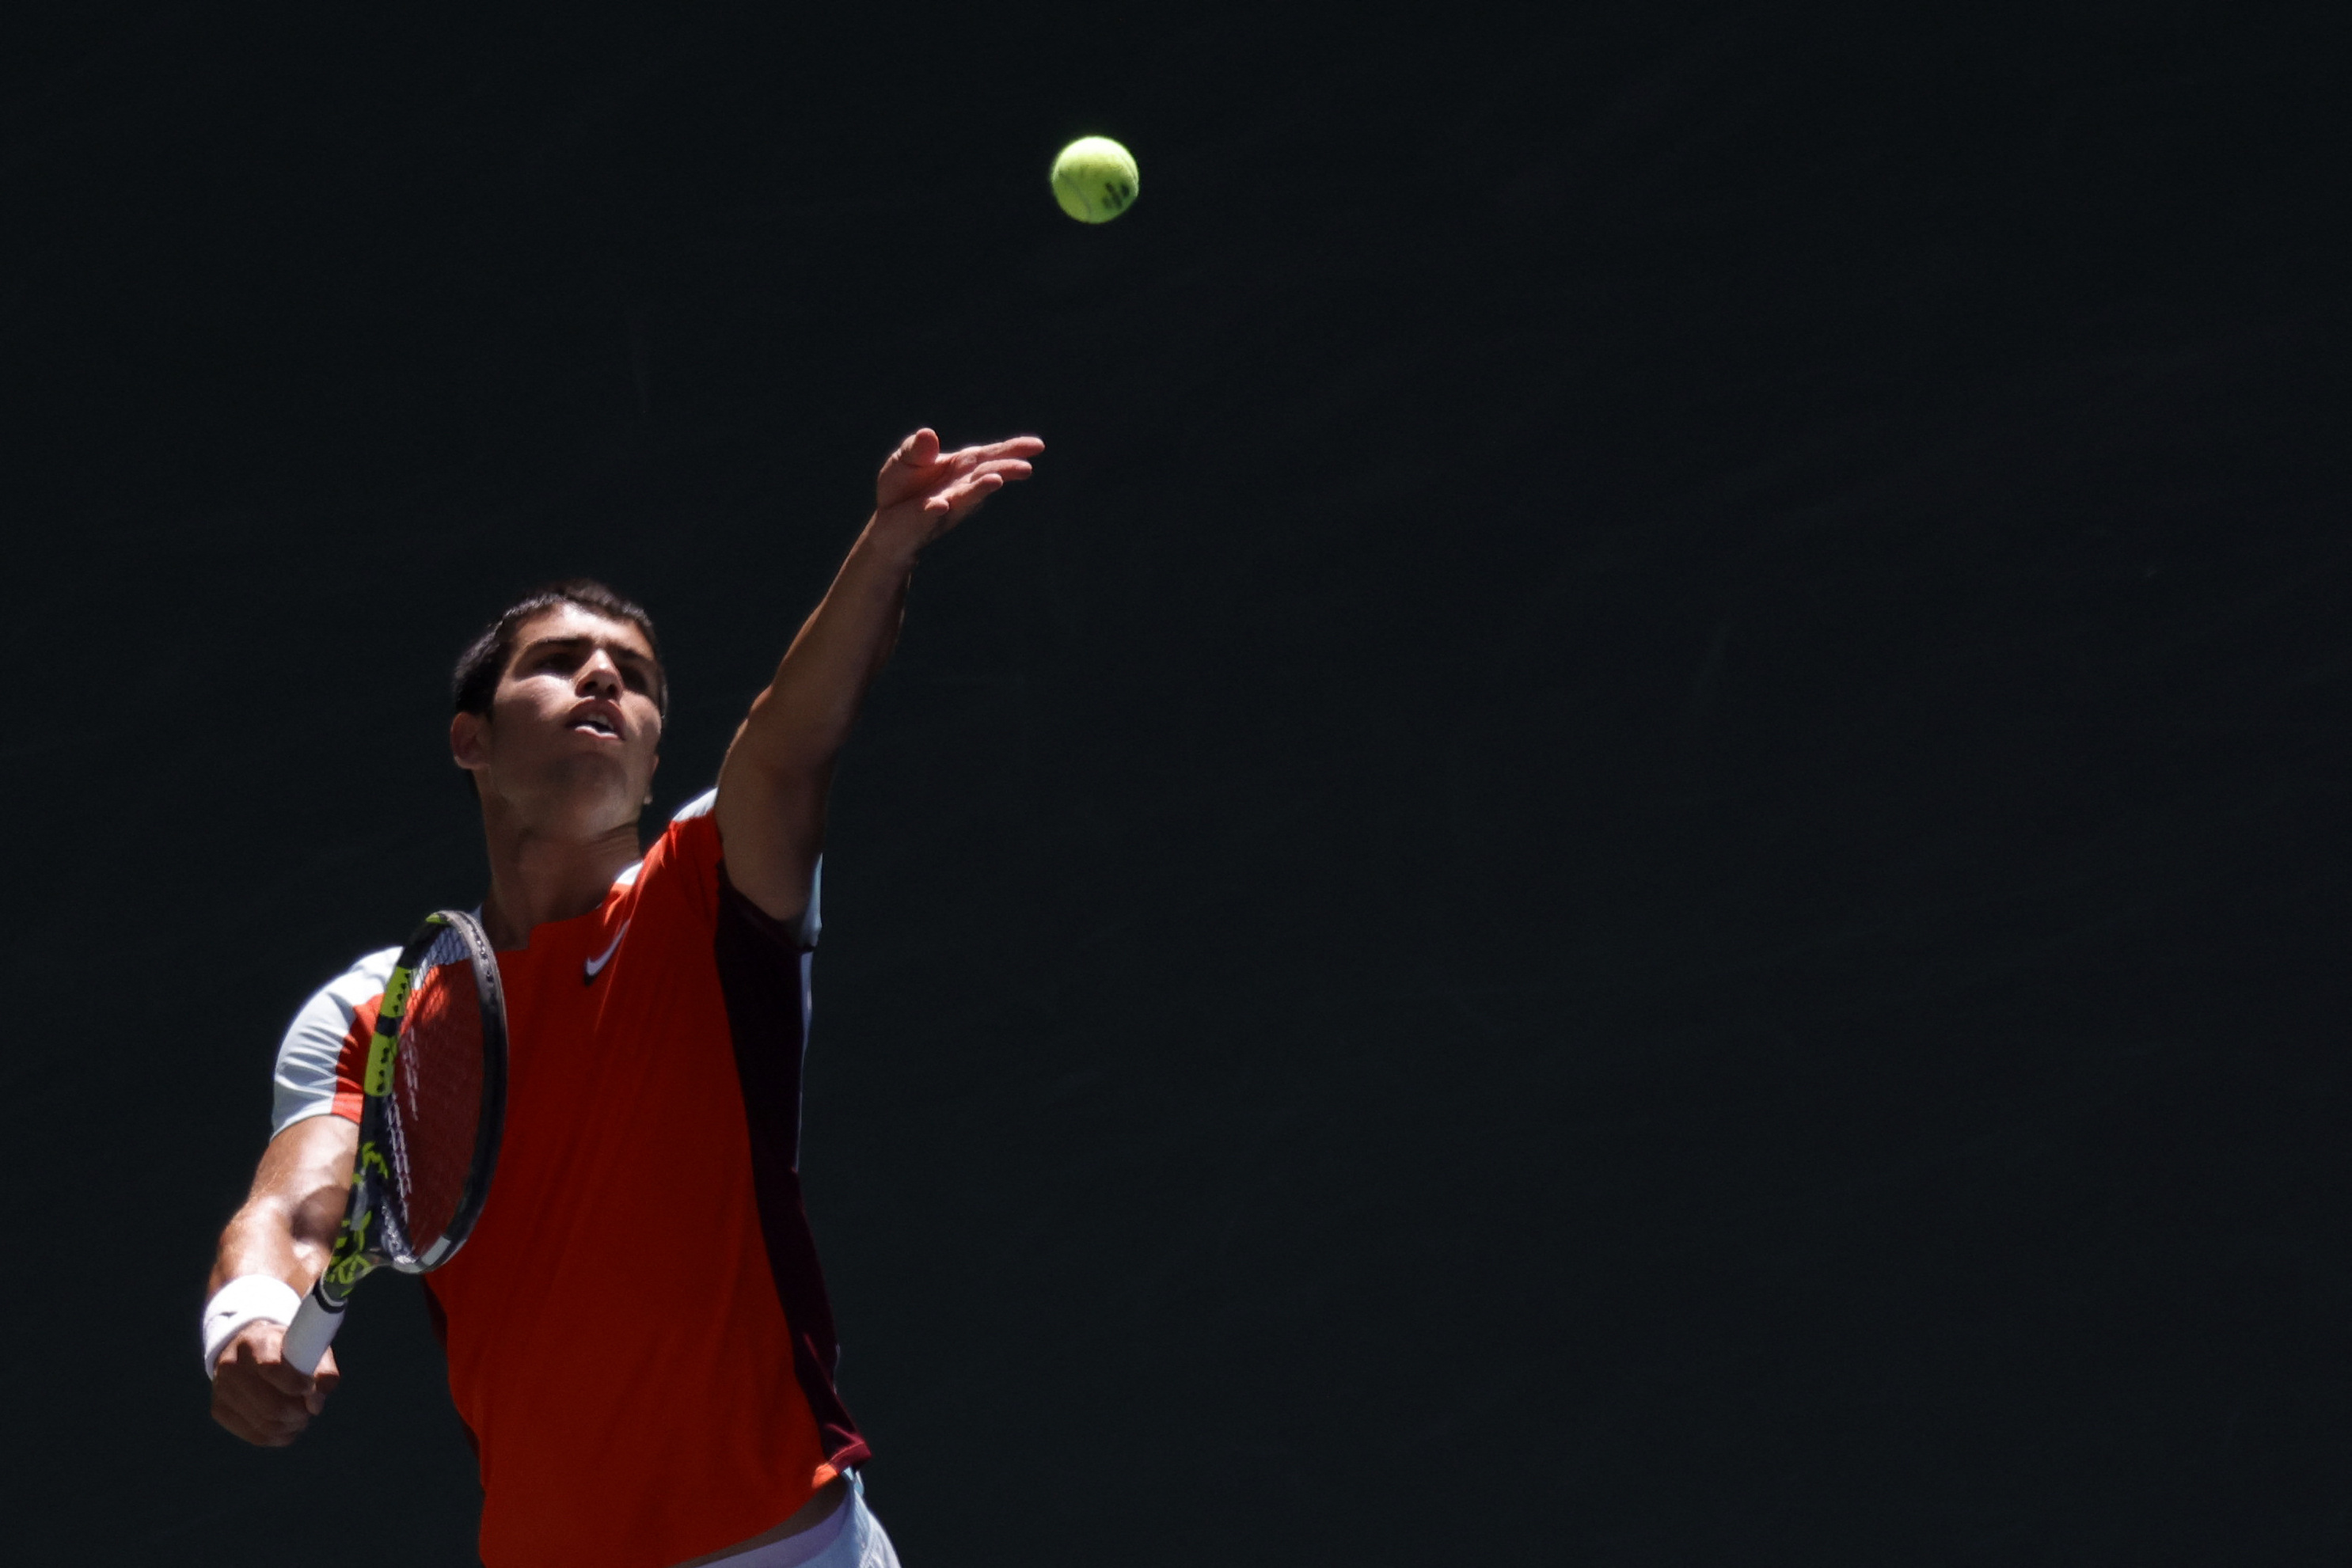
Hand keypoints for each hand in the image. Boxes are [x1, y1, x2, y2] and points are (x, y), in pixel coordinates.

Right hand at [210, 1320, 338, 1446]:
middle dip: (299, 1413)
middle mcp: (231, 1365)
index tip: (310, 1387)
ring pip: (265, 1424)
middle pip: (271, 1405)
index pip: (272, 1368)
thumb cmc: (288, 1349)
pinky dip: (279, 1436)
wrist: (252, 1349)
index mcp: (255, 1342)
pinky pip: (256, 1436)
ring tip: (301, 1416)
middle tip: (309, 1410)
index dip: (297, 1384)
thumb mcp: (308, 1348)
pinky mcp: (219, 1410)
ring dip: (291, 1426)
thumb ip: (321, 1371)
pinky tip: (289, 1426)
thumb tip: (316, 1405)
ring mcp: (221, 1389)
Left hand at [873, 428, 1043, 550]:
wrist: (886, 525)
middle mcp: (961, 486)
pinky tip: (942, 504)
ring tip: (995, 480)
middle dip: (1004, 470)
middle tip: (1025, 468)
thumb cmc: (903, 487)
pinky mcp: (924, 520)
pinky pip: (930, 514)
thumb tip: (927, 434)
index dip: (1013, 450)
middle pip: (986, 475)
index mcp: (961, 466)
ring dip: (980, 489)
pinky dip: (936, 509)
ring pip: (966, 496)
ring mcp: (946, 504)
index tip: (1037, 446)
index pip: (991, 455)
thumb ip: (916, 448)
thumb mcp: (905, 459)